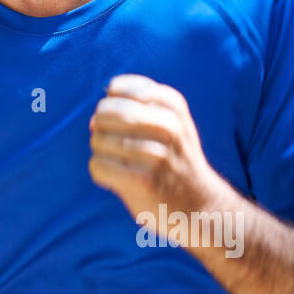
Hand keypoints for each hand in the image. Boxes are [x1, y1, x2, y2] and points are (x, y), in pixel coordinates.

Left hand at [89, 75, 220, 229]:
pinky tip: (118, 178)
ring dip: (100, 152)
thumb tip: (93, 120)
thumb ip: (138, 108)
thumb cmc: (175, 160)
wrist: (200, 205)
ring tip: (120, 162)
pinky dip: (100, 172)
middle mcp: (168, 125)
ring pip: (98, 140)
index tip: (122, 122)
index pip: (116, 88)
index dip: (110, 104)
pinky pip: (98, 166)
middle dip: (100, 128)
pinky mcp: (143, 181)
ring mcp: (156, 154)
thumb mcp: (173, 122)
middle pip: (104, 112)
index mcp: (172, 105)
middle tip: (115, 144)